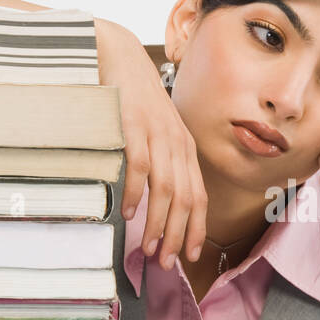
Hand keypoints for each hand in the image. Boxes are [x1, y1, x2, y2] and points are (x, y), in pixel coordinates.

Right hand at [96, 19, 207, 266]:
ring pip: (166, 188)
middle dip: (177, 235)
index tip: (188, 256)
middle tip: (166, 263)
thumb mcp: (156, 133)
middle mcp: (178, 143)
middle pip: (186, 199)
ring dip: (158, 222)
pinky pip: (140, 165)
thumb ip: (160, 163)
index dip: (195, 228)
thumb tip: (153, 202)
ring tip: (148, 248)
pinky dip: (136, 192)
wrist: (121, 57)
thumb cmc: (135, 101)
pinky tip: (129, 212)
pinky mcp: (136, 125)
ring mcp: (158, 134)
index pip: (198, 197)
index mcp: (185, 149)